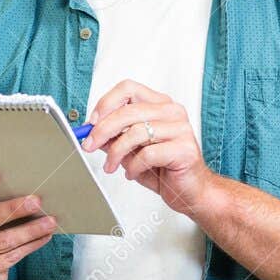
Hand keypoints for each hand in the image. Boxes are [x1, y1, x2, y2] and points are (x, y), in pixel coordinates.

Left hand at [82, 79, 211, 215]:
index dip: (105, 103)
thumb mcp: (131, 150)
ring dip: (116, 153)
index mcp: (159, 105)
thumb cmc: (164, 168)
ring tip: (112, 166)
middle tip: (89, 145)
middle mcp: (172, 112)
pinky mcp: (184, 149)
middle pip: (127, 111)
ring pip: (135, 133)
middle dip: (102, 130)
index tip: (91, 122)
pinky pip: (148, 154)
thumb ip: (114, 137)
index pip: (128, 89)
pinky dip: (133, 166)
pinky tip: (132, 173)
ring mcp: (181, 128)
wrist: (190, 191)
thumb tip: (90, 131)